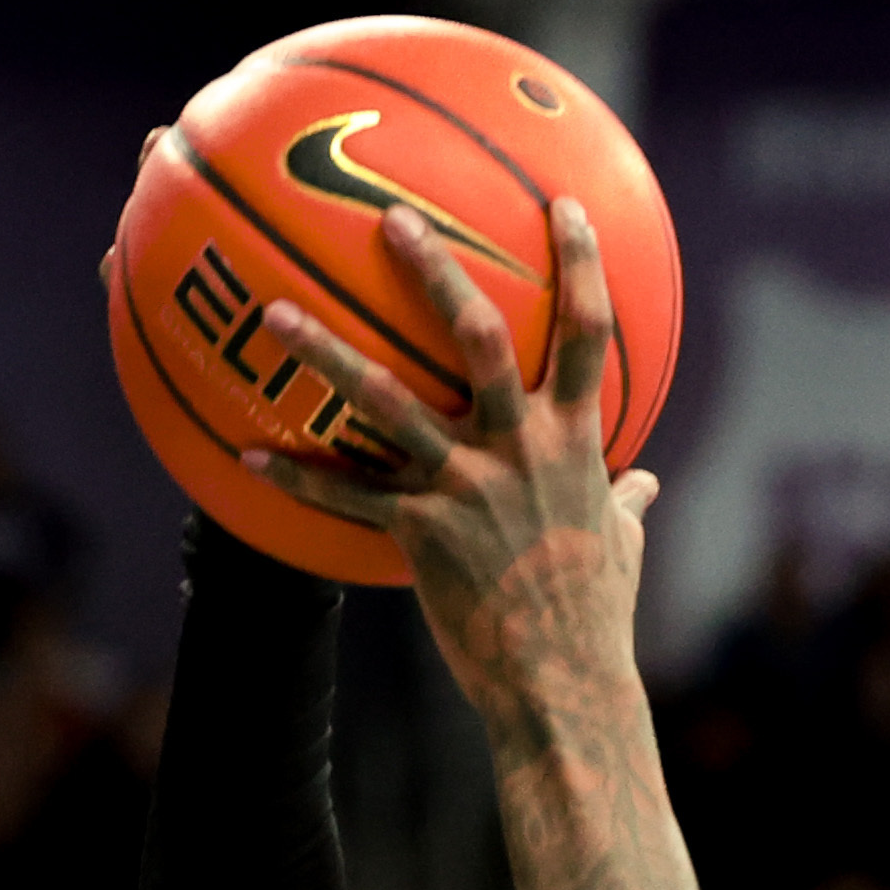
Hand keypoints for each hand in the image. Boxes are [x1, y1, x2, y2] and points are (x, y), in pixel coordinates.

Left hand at [244, 200, 657, 715]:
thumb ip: (628, 501)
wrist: (563, 684)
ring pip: (387, 402)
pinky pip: (347, 496)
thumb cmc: (597, 615)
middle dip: (435, 271)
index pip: (587, 333)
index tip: (558, 205)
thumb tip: (645, 482)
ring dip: (325, 352)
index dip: (579, 263)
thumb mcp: (624, 545)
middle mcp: (521, 450)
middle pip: (478, 338)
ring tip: (273, 309)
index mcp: (575, 442)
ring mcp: (468, 487)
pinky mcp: (422, 533)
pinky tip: (244, 451)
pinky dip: (296, 474)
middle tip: (392, 217)